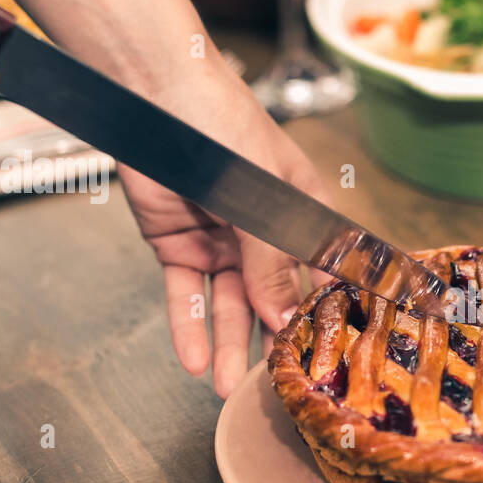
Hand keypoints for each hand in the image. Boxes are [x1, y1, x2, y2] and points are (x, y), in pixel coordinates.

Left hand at [119, 78, 329, 397]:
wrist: (151, 93)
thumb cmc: (223, 124)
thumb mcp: (260, 200)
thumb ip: (270, 264)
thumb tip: (283, 320)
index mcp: (303, 213)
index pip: (324, 274)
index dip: (328, 316)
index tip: (331, 359)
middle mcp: (264, 232)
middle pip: (273, 299)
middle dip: (271, 343)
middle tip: (274, 389)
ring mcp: (221, 240)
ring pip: (229, 305)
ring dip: (228, 345)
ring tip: (228, 389)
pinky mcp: (178, 244)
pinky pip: (185, 294)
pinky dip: (188, 326)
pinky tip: (194, 361)